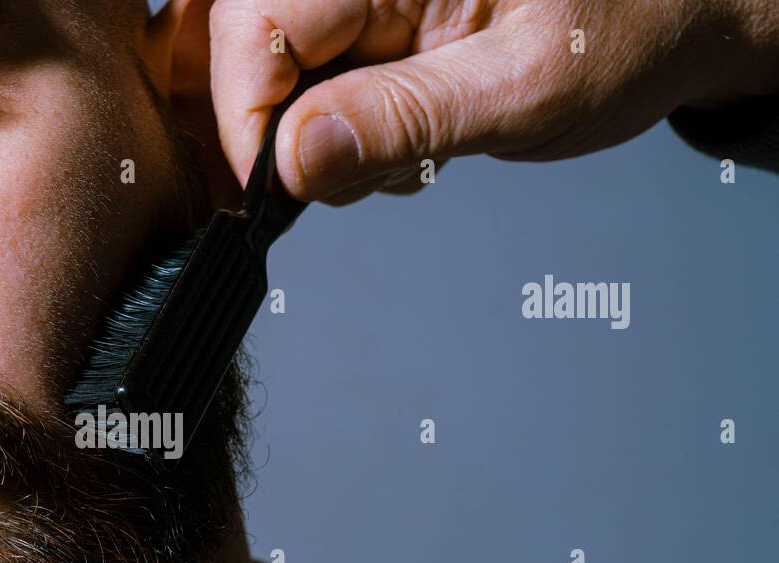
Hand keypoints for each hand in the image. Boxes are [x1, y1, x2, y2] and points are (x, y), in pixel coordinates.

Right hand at [205, 0, 778, 205]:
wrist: (672, 19)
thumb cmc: (629, 27)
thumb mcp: (523, 87)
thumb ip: (404, 119)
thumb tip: (295, 160)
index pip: (255, 20)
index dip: (245, 113)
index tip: (274, 189)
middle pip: (246, 44)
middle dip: (274, 132)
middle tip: (337, 180)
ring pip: (269, 73)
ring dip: (307, 140)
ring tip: (398, 154)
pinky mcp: (368, 25)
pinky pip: (306, 86)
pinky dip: (333, 136)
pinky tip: (394, 143)